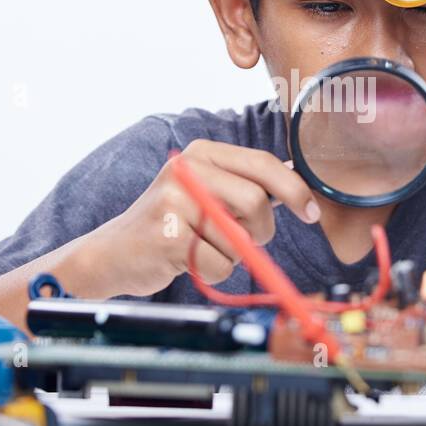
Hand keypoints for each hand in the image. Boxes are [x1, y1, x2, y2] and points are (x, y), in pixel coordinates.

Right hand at [80, 140, 320, 297]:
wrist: (113, 253)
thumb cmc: (171, 226)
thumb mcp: (205, 194)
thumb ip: (246, 187)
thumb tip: (299, 186)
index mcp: (202, 153)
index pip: (263, 164)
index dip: (295, 190)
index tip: (312, 212)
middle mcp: (186, 169)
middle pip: (255, 201)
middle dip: (262, 230)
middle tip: (248, 240)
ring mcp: (173, 202)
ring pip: (238, 239)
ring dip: (231, 255)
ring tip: (202, 248)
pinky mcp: (166, 236)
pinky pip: (219, 264)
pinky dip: (214, 272)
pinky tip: (189, 262)